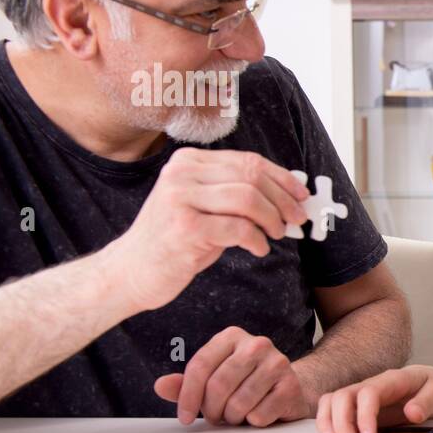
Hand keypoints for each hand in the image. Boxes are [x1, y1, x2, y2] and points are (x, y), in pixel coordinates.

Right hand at [108, 148, 309, 312]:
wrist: (131, 271)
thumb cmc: (175, 241)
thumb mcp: (204, 207)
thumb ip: (236, 194)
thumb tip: (288, 194)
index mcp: (189, 162)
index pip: (248, 161)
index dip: (282, 178)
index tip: (302, 196)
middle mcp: (182, 174)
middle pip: (252, 176)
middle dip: (283, 199)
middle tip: (298, 219)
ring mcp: (180, 199)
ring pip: (248, 198)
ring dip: (273, 218)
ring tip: (277, 234)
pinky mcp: (185, 228)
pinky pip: (238, 228)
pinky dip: (257, 240)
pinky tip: (258, 248)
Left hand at [154, 326, 311, 425]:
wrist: (287, 389)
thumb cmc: (244, 385)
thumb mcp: (212, 380)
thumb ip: (186, 384)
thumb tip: (160, 385)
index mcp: (232, 337)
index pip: (200, 365)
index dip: (188, 396)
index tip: (184, 418)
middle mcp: (257, 344)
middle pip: (219, 385)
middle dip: (211, 410)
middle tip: (215, 417)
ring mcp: (277, 363)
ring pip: (238, 403)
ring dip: (232, 418)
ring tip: (236, 415)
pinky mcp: (290, 386)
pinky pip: (259, 414)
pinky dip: (253, 422)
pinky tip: (257, 414)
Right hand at [316, 366, 432, 432]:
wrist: (424, 387)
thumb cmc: (429, 388)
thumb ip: (426, 402)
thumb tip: (412, 413)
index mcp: (391, 380)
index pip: (369, 392)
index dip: (364, 416)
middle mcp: (369, 385)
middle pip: (343, 396)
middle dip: (342, 423)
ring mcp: (359, 396)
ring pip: (332, 401)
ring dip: (329, 424)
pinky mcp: (354, 407)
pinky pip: (331, 409)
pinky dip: (327, 425)